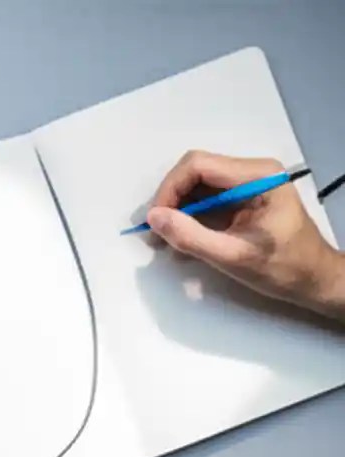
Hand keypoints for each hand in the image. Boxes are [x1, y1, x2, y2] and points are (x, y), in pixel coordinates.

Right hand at [147, 150, 344, 319]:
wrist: (314, 281)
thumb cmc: (283, 268)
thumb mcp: (234, 256)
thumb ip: (191, 237)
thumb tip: (153, 218)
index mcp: (258, 176)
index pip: (198, 165)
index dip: (170, 190)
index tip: (156, 222)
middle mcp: (251, 172)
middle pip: (194, 173)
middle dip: (170, 202)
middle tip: (156, 234)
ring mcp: (245, 184)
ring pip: (195, 186)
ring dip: (176, 212)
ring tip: (166, 241)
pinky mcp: (240, 199)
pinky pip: (204, 200)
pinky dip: (188, 219)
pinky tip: (183, 242)